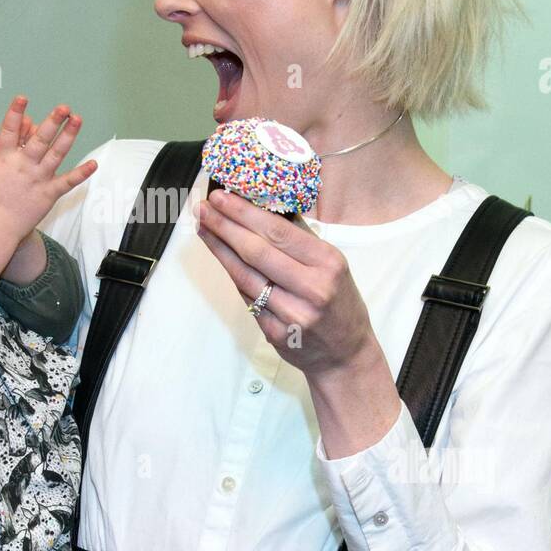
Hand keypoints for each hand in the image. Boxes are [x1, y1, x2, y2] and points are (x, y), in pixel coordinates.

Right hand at [0, 96, 95, 244]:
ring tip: (78, 120)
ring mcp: (38, 179)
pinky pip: (67, 182)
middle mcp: (23, 165)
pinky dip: (81, 173)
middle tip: (63, 106)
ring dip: (69, 136)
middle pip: (40, 138)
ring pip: (57, 154)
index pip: (10, 131)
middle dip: (53, 120)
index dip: (16, 113)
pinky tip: (94, 163)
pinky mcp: (48, 194)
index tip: (23, 97)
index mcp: (3, 159)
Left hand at [194, 188, 378, 378]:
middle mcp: (312, 288)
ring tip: (204, 228)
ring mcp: (292, 314)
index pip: (278, 232)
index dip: (244, 213)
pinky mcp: (276, 333)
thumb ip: (300, 239)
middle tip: (203, 208)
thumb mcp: (332, 265)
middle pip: (256, 252)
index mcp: (328, 263)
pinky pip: (247, 299)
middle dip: (224, 227)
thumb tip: (262, 207)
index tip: (221, 197)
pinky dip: (233, 276)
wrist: (347, 353)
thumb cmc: (339, 301)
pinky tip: (222, 259)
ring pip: (245, 276)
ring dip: (220, 250)